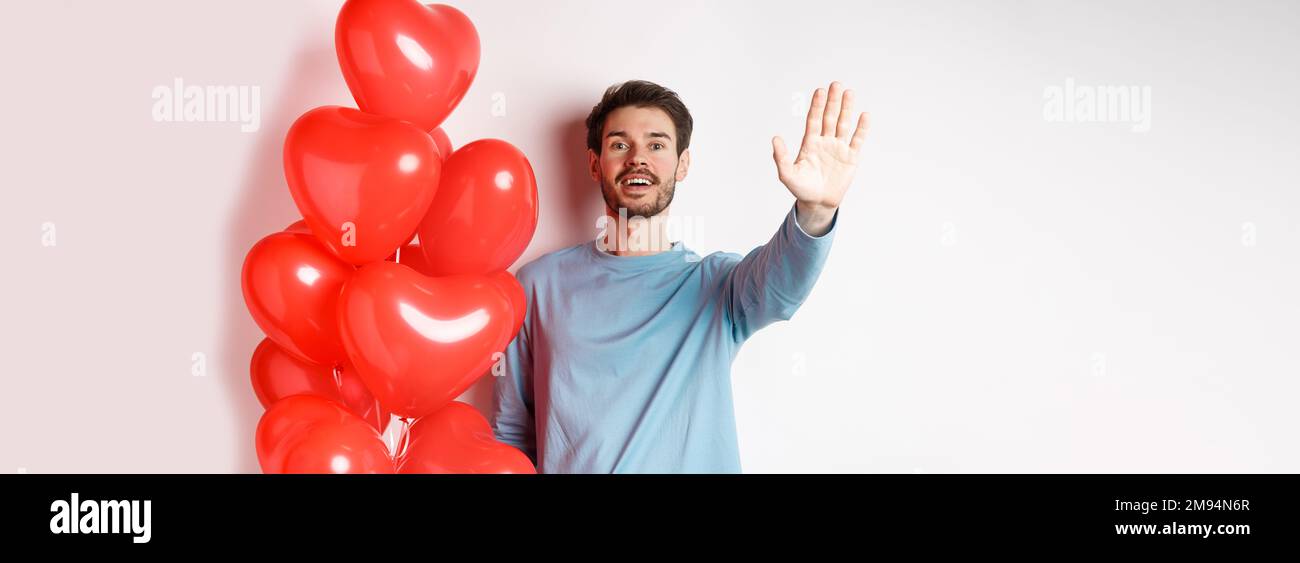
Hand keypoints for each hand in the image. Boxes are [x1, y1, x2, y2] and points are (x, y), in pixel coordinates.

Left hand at [772, 81, 869, 229]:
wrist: (819, 203)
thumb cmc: (802, 189)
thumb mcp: (787, 174)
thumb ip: (780, 157)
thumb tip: (775, 138)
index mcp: (810, 143)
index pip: (813, 120)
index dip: (817, 106)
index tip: (820, 91)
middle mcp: (825, 141)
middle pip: (829, 117)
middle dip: (832, 102)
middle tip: (836, 84)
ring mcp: (838, 148)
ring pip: (843, 124)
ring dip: (847, 109)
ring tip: (849, 92)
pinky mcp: (851, 157)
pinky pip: (857, 140)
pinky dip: (861, 128)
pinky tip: (864, 115)